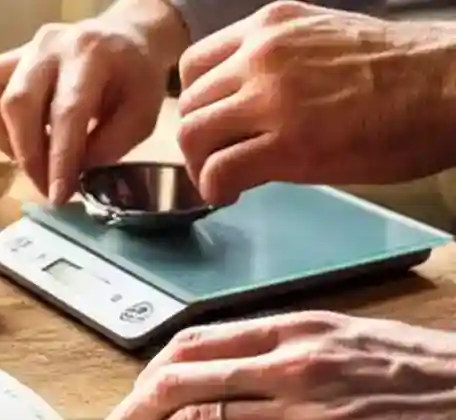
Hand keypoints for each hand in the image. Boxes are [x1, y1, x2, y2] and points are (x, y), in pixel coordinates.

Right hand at [0, 0, 186, 203]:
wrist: (126, 38)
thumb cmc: (135, 79)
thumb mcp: (141, 116)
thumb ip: (109, 146)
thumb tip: (72, 174)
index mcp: (93, 55)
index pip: (67, 113)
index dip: (59, 160)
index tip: (58, 197)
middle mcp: (52, 46)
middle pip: (19, 104)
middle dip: (29, 157)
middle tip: (45, 186)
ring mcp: (26, 50)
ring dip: (9, 142)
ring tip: (35, 161)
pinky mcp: (9, 58)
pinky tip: (17, 137)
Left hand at [97, 311, 455, 419]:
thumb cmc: (433, 385)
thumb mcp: (354, 348)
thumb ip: (290, 359)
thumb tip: (232, 386)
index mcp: (297, 328)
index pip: (190, 345)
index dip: (141, 383)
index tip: (124, 411)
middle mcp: (292, 357)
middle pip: (174, 381)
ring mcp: (307, 403)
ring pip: (190, 416)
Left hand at [177, 1, 455, 205]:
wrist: (452, 87)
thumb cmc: (404, 73)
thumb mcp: (325, 44)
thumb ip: (279, 66)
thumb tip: (250, 105)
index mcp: (271, 26)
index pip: (195, 65)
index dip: (195, 103)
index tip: (211, 125)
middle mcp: (262, 55)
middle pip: (187, 105)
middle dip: (196, 141)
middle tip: (215, 163)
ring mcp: (272, 98)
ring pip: (192, 136)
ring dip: (200, 168)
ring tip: (222, 182)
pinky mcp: (288, 143)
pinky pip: (219, 171)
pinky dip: (214, 189)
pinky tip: (231, 195)